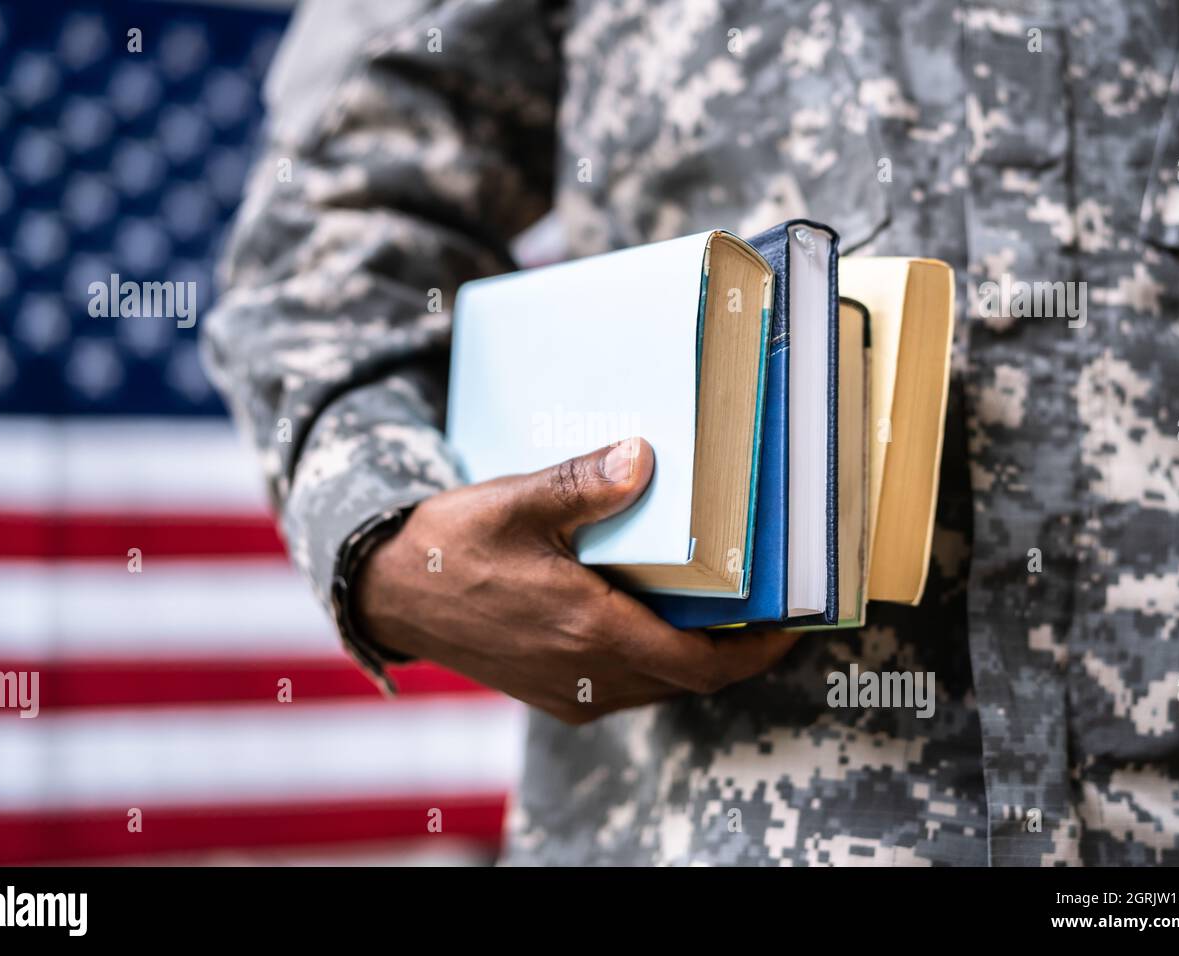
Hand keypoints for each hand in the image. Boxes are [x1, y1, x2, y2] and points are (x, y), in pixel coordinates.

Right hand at [355, 437, 799, 723]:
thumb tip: (644, 456)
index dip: (756, 652)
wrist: (387, 593)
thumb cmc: (448, 548)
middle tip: (765, 607)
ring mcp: (566, 691)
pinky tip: (652, 618)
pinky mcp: (549, 692)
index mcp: (589, 629)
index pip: (701, 664)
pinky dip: (653, 661)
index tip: (792, 625)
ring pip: (656, 686)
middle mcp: (585, 674)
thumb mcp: (517, 502)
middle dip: (734, 651)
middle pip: (687, 679)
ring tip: (717, 610)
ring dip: (692, 657)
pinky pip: (623, 687)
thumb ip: (584, 482)